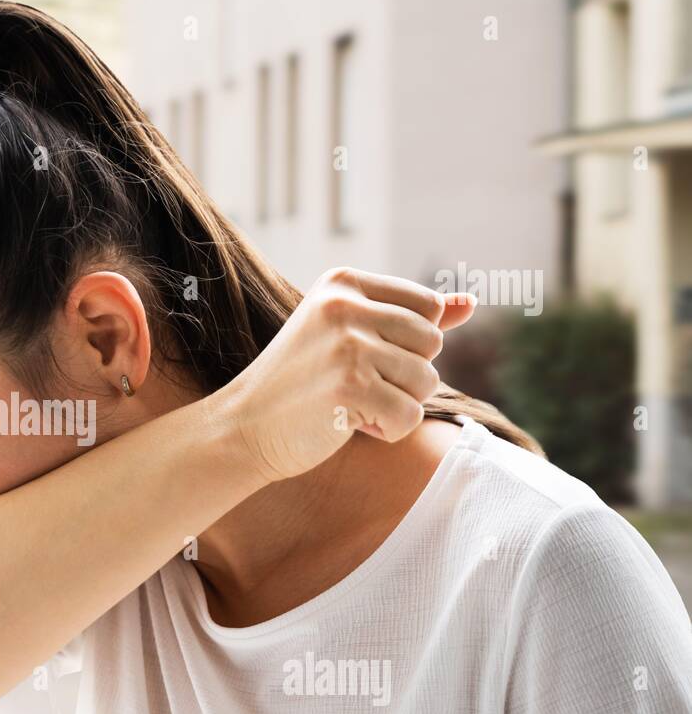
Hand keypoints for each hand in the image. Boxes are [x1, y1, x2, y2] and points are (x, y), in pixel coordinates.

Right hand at [225, 266, 475, 484]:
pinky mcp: (351, 387)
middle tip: (356, 385)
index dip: (407, 344)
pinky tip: (348, 424)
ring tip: (350, 404)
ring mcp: (348, 345)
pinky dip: (387, 431)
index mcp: (343, 282)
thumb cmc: (300, 382)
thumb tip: (470, 302)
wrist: (243, 427)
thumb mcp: (348, 335)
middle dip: (406, 376)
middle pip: (432, 344)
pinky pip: (410, 416)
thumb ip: (409, 317)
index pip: (427, 306)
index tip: (362, 357)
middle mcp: (345, 306)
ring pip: (426, 381)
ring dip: (396, 404)